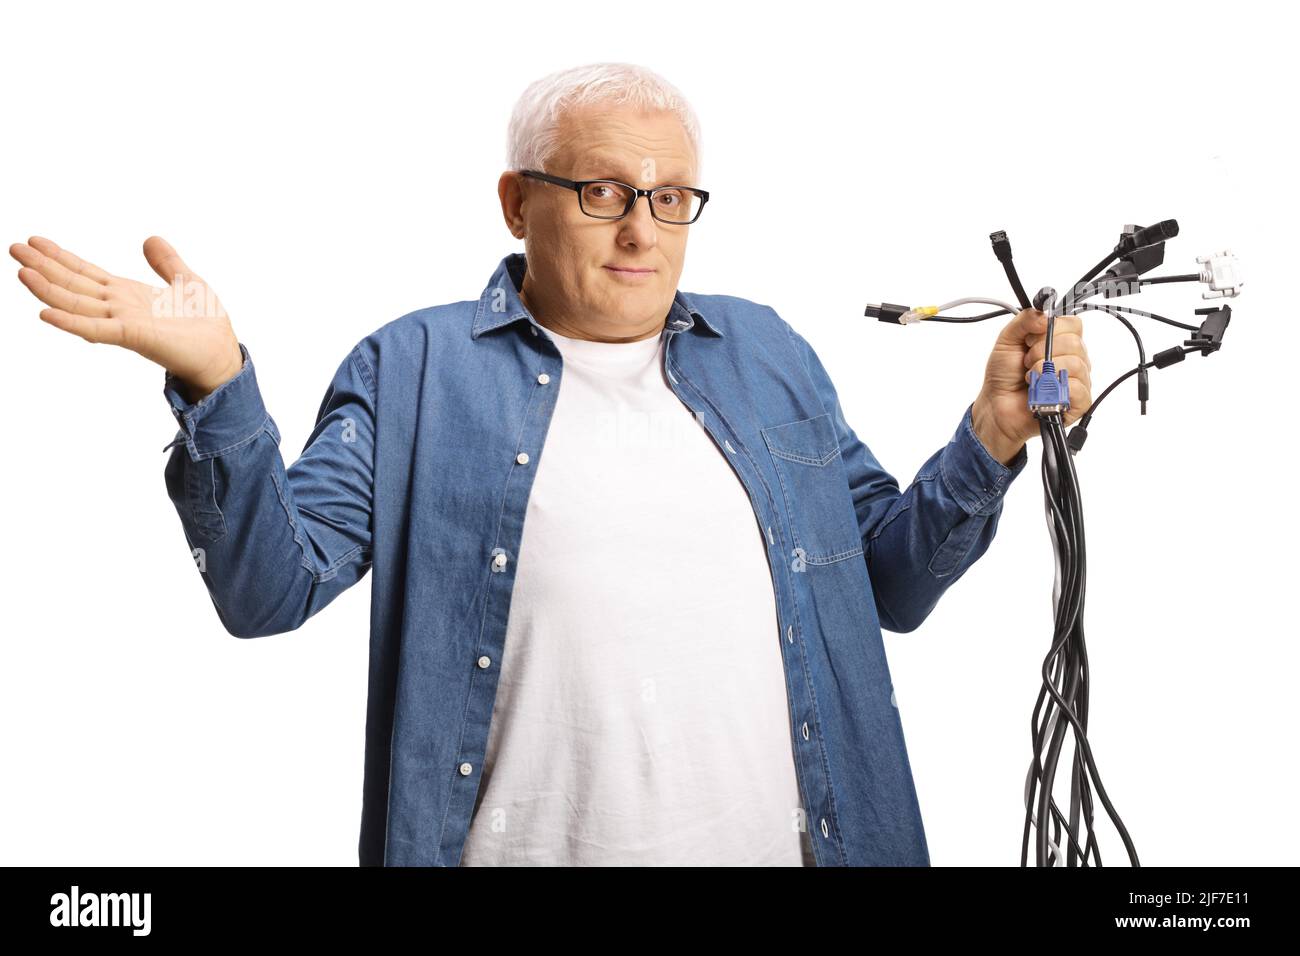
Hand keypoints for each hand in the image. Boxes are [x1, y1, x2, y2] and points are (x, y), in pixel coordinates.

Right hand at [10, 235, 242, 400]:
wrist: (223, 354)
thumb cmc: (206, 324)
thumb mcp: (187, 281)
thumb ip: (166, 262)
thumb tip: (150, 239)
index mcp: (128, 294)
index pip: (86, 273)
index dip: (61, 257)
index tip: (34, 241)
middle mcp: (119, 307)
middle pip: (73, 284)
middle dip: (44, 266)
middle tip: (13, 248)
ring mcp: (122, 322)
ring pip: (77, 303)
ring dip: (48, 289)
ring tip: (21, 272)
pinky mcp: (133, 336)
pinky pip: (96, 329)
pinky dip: (70, 322)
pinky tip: (46, 313)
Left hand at [971, 308, 1092, 463]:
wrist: (996, 405)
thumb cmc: (1004, 375)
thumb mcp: (1007, 340)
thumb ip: (1024, 320)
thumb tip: (1044, 314)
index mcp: (1061, 341)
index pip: (1073, 324)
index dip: (1050, 330)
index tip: (1030, 340)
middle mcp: (1074, 359)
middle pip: (1075, 343)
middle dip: (1042, 352)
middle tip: (1027, 362)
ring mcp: (1078, 380)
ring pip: (1076, 364)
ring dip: (1045, 371)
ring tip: (1031, 378)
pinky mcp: (1078, 403)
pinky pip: (1079, 389)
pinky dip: (1056, 389)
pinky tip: (1042, 392)